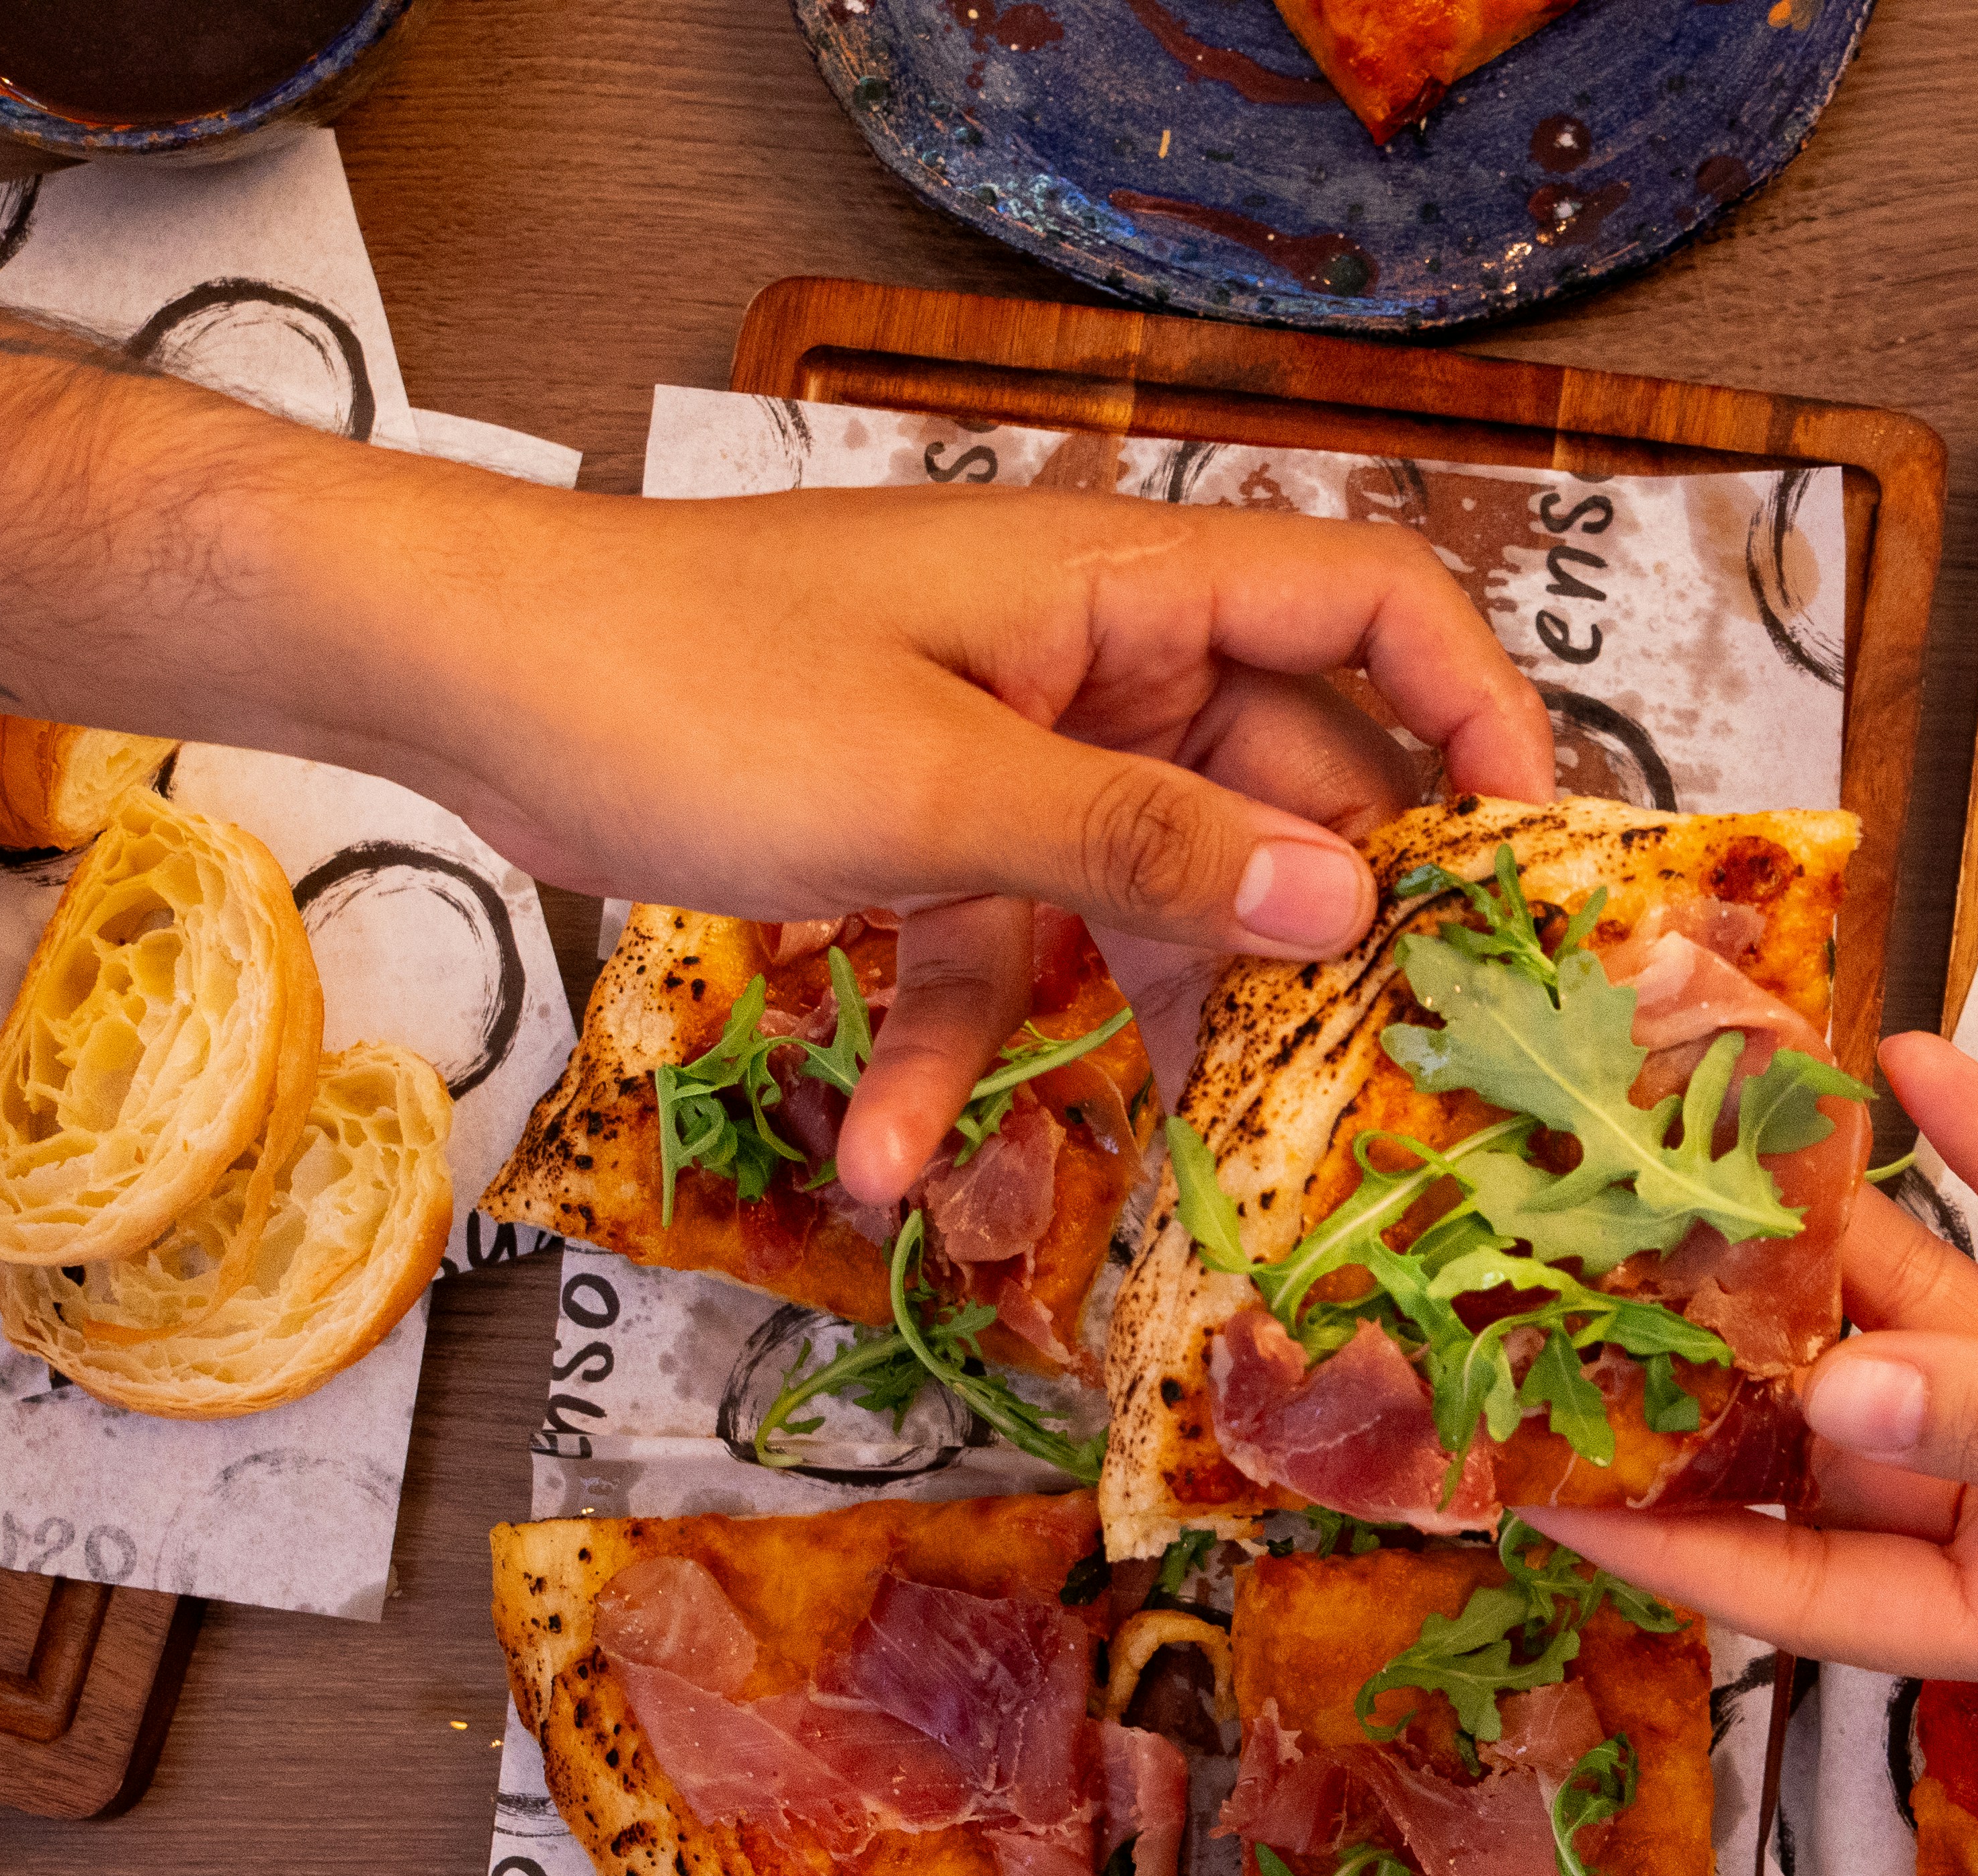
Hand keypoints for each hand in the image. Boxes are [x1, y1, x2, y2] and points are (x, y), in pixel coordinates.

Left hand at [355, 480, 1555, 1201]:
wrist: (455, 675)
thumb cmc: (686, 685)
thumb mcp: (936, 790)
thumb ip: (1147, 848)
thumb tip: (1346, 908)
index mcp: (1122, 592)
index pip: (1370, 610)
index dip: (1474, 722)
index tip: (1522, 875)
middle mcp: (1089, 661)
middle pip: (1269, 793)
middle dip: (1303, 946)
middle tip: (1367, 1091)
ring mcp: (1002, 746)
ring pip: (1131, 900)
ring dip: (1117, 1037)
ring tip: (1157, 1181)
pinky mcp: (912, 828)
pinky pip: (985, 949)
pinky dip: (948, 1054)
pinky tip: (885, 1164)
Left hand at [1533, 1034, 1977, 1706]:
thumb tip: (1831, 1403)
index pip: (1809, 1596)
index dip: (1674, 1545)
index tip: (1539, 1489)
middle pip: (1843, 1436)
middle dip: (1733, 1337)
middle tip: (1595, 1242)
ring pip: (1919, 1311)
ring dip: (1835, 1211)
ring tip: (1720, 1096)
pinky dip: (1975, 1155)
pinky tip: (1897, 1065)